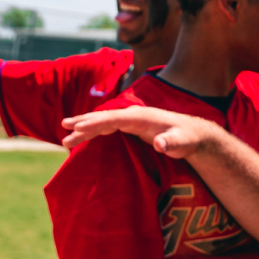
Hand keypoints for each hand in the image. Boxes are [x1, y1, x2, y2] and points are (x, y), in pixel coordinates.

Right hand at [62, 106, 221, 155]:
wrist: (194, 135)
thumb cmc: (188, 139)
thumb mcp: (182, 142)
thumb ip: (172, 142)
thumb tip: (160, 144)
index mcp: (141, 116)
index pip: (113, 118)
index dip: (95, 123)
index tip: (79, 128)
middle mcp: (133, 115)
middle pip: (104, 117)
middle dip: (83, 123)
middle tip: (64, 129)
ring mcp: (131, 120)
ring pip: (103, 121)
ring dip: (85, 126)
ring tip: (65, 133)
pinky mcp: (132, 126)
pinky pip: (108, 127)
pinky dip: (94, 130)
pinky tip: (83, 136)